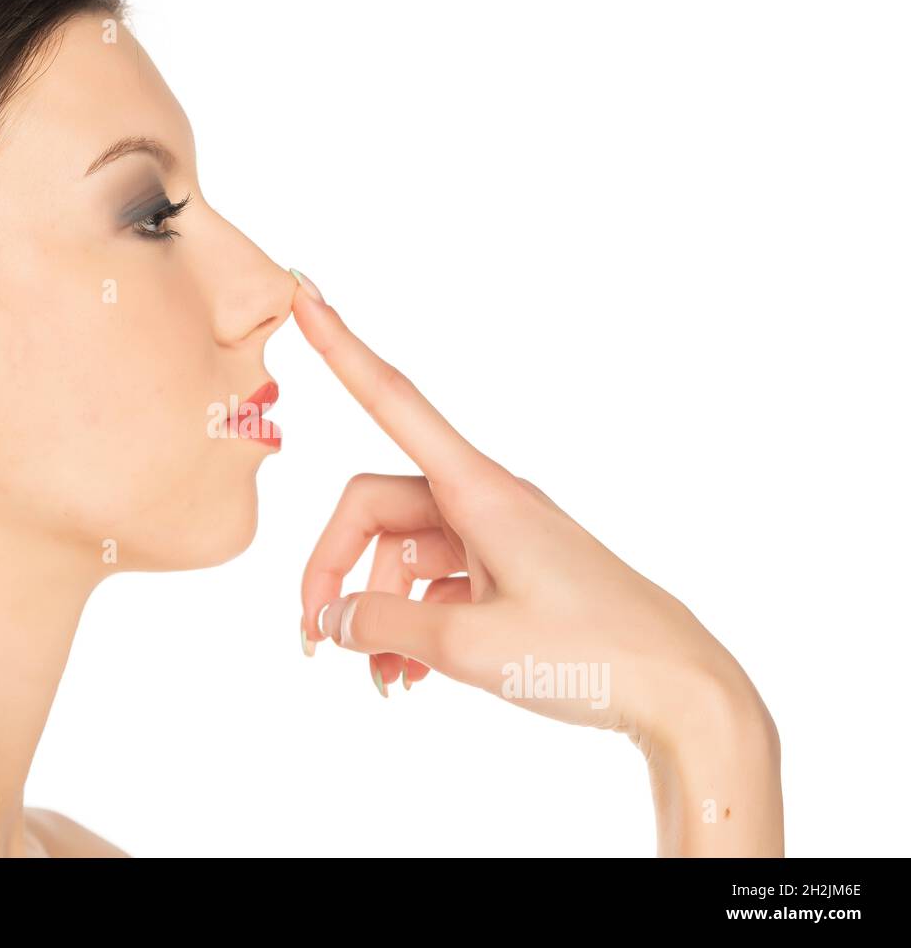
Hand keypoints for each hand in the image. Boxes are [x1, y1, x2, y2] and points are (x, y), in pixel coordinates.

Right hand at [289, 269, 782, 855]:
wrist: (683, 692)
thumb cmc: (593, 655)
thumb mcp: (469, 647)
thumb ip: (382, 625)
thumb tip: (331, 618)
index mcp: (479, 492)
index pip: (392, 399)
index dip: (342, 348)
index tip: (304, 295)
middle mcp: (486, 501)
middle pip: (375, 509)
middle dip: (336, 569)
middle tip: (316, 638)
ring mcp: (500, 537)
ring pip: (404, 553)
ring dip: (377, 610)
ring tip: (380, 679)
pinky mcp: (513, 572)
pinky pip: (438, 584)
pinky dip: (412, 624)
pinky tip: (407, 678)